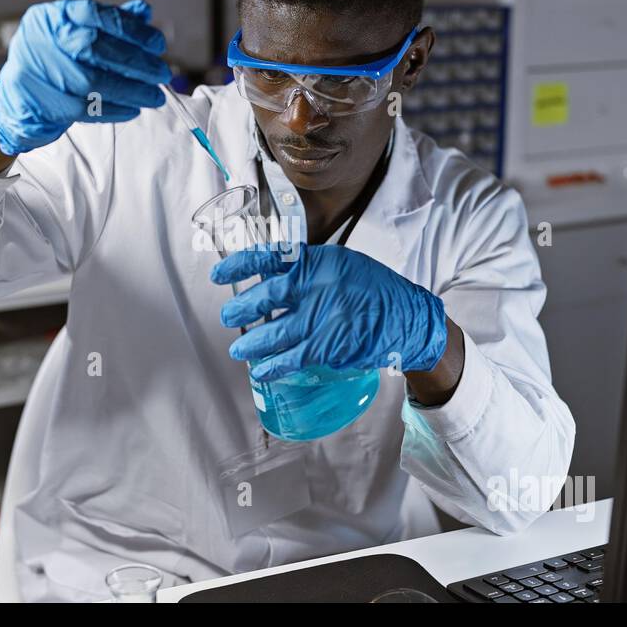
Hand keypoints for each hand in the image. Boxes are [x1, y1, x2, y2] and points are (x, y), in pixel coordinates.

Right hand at [0, 0, 172, 155]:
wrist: (17, 100)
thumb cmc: (54, 63)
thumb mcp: (76, 35)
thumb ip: (109, 23)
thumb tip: (144, 11)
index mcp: (52, 16)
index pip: (96, 14)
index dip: (131, 28)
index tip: (158, 44)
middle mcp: (41, 39)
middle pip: (95, 48)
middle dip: (136, 62)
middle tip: (162, 74)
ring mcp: (38, 71)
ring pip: (93, 82)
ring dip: (130, 91)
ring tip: (154, 96)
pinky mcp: (43, 102)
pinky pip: (86, 107)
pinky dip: (114, 110)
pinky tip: (133, 109)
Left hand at [211, 243, 448, 381]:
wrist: (407, 319)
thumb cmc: (375, 291)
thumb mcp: (343, 266)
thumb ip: (309, 270)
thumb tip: (271, 279)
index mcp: (319, 261)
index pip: (271, 257)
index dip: (240, 266)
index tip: (219, 274)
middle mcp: (318, 286)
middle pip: (267, 296)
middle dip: (241, 308)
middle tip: (228, 316)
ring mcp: (323, 317)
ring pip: (275, 332)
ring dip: (252, 342)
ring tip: (239, 348)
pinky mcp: (328, 345)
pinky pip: (292, 357)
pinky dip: (272, 365)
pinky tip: (259, 369)